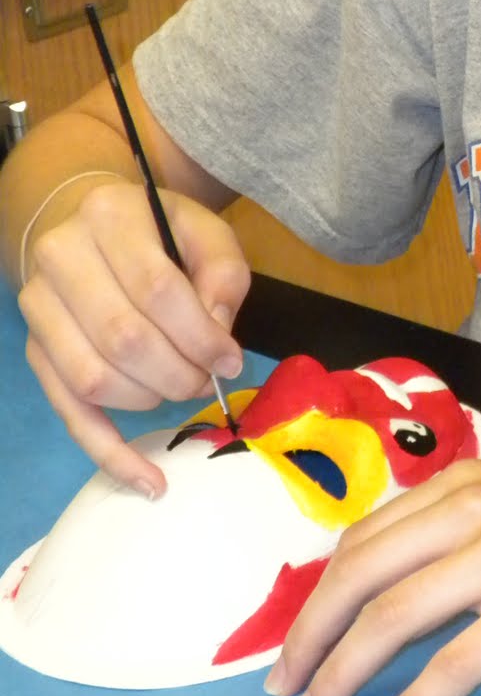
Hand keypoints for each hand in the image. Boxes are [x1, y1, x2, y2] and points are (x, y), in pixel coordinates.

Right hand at [18, 178, 248, 496]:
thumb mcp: (205, 231)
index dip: (200, 335)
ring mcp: (38, 308)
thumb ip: (223, 275)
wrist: (88, 223)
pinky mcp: (34, 352)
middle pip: (124, 339)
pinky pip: (69, 413)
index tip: (231, 358)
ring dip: (151, 401)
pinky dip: (109, 453)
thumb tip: (219, 339)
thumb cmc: (158, 230)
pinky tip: (147, 480)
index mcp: (109, 215)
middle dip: (178, 372)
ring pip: (94, 380)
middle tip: (207, 379)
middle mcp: (60, 258)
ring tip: (183, 390)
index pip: (157, 290)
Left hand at [267, 435, 480, 695]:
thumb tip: (427, 561)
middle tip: (281, 686)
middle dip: (308, 634)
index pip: (364, 535)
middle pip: (358, 573)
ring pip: (391, 617)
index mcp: (467, 481)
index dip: (318, 589)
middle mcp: (472, 511)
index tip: (294, 633)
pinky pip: (456, 665)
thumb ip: (479, 516)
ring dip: (340, 672)